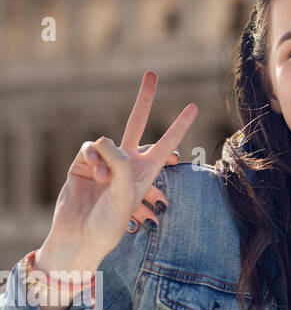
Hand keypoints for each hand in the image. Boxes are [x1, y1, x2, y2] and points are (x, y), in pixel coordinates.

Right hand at [37, 71, 196, 273]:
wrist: (78, 237)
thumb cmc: (108, 221)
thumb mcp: (124, 193)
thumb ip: (119, 163)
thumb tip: (103, 139)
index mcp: (146, 172)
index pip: (167, 144)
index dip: (180, 125)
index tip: (194, 106)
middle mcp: (126, 163)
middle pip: (137, 123)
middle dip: (144, 99)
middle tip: (151, 73)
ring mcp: (103, 162)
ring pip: (108, 139)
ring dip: (105, 157)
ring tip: (102, 180)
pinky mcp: (83, 163)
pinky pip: (90, 148)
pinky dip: (91, 157)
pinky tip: (91, 174)